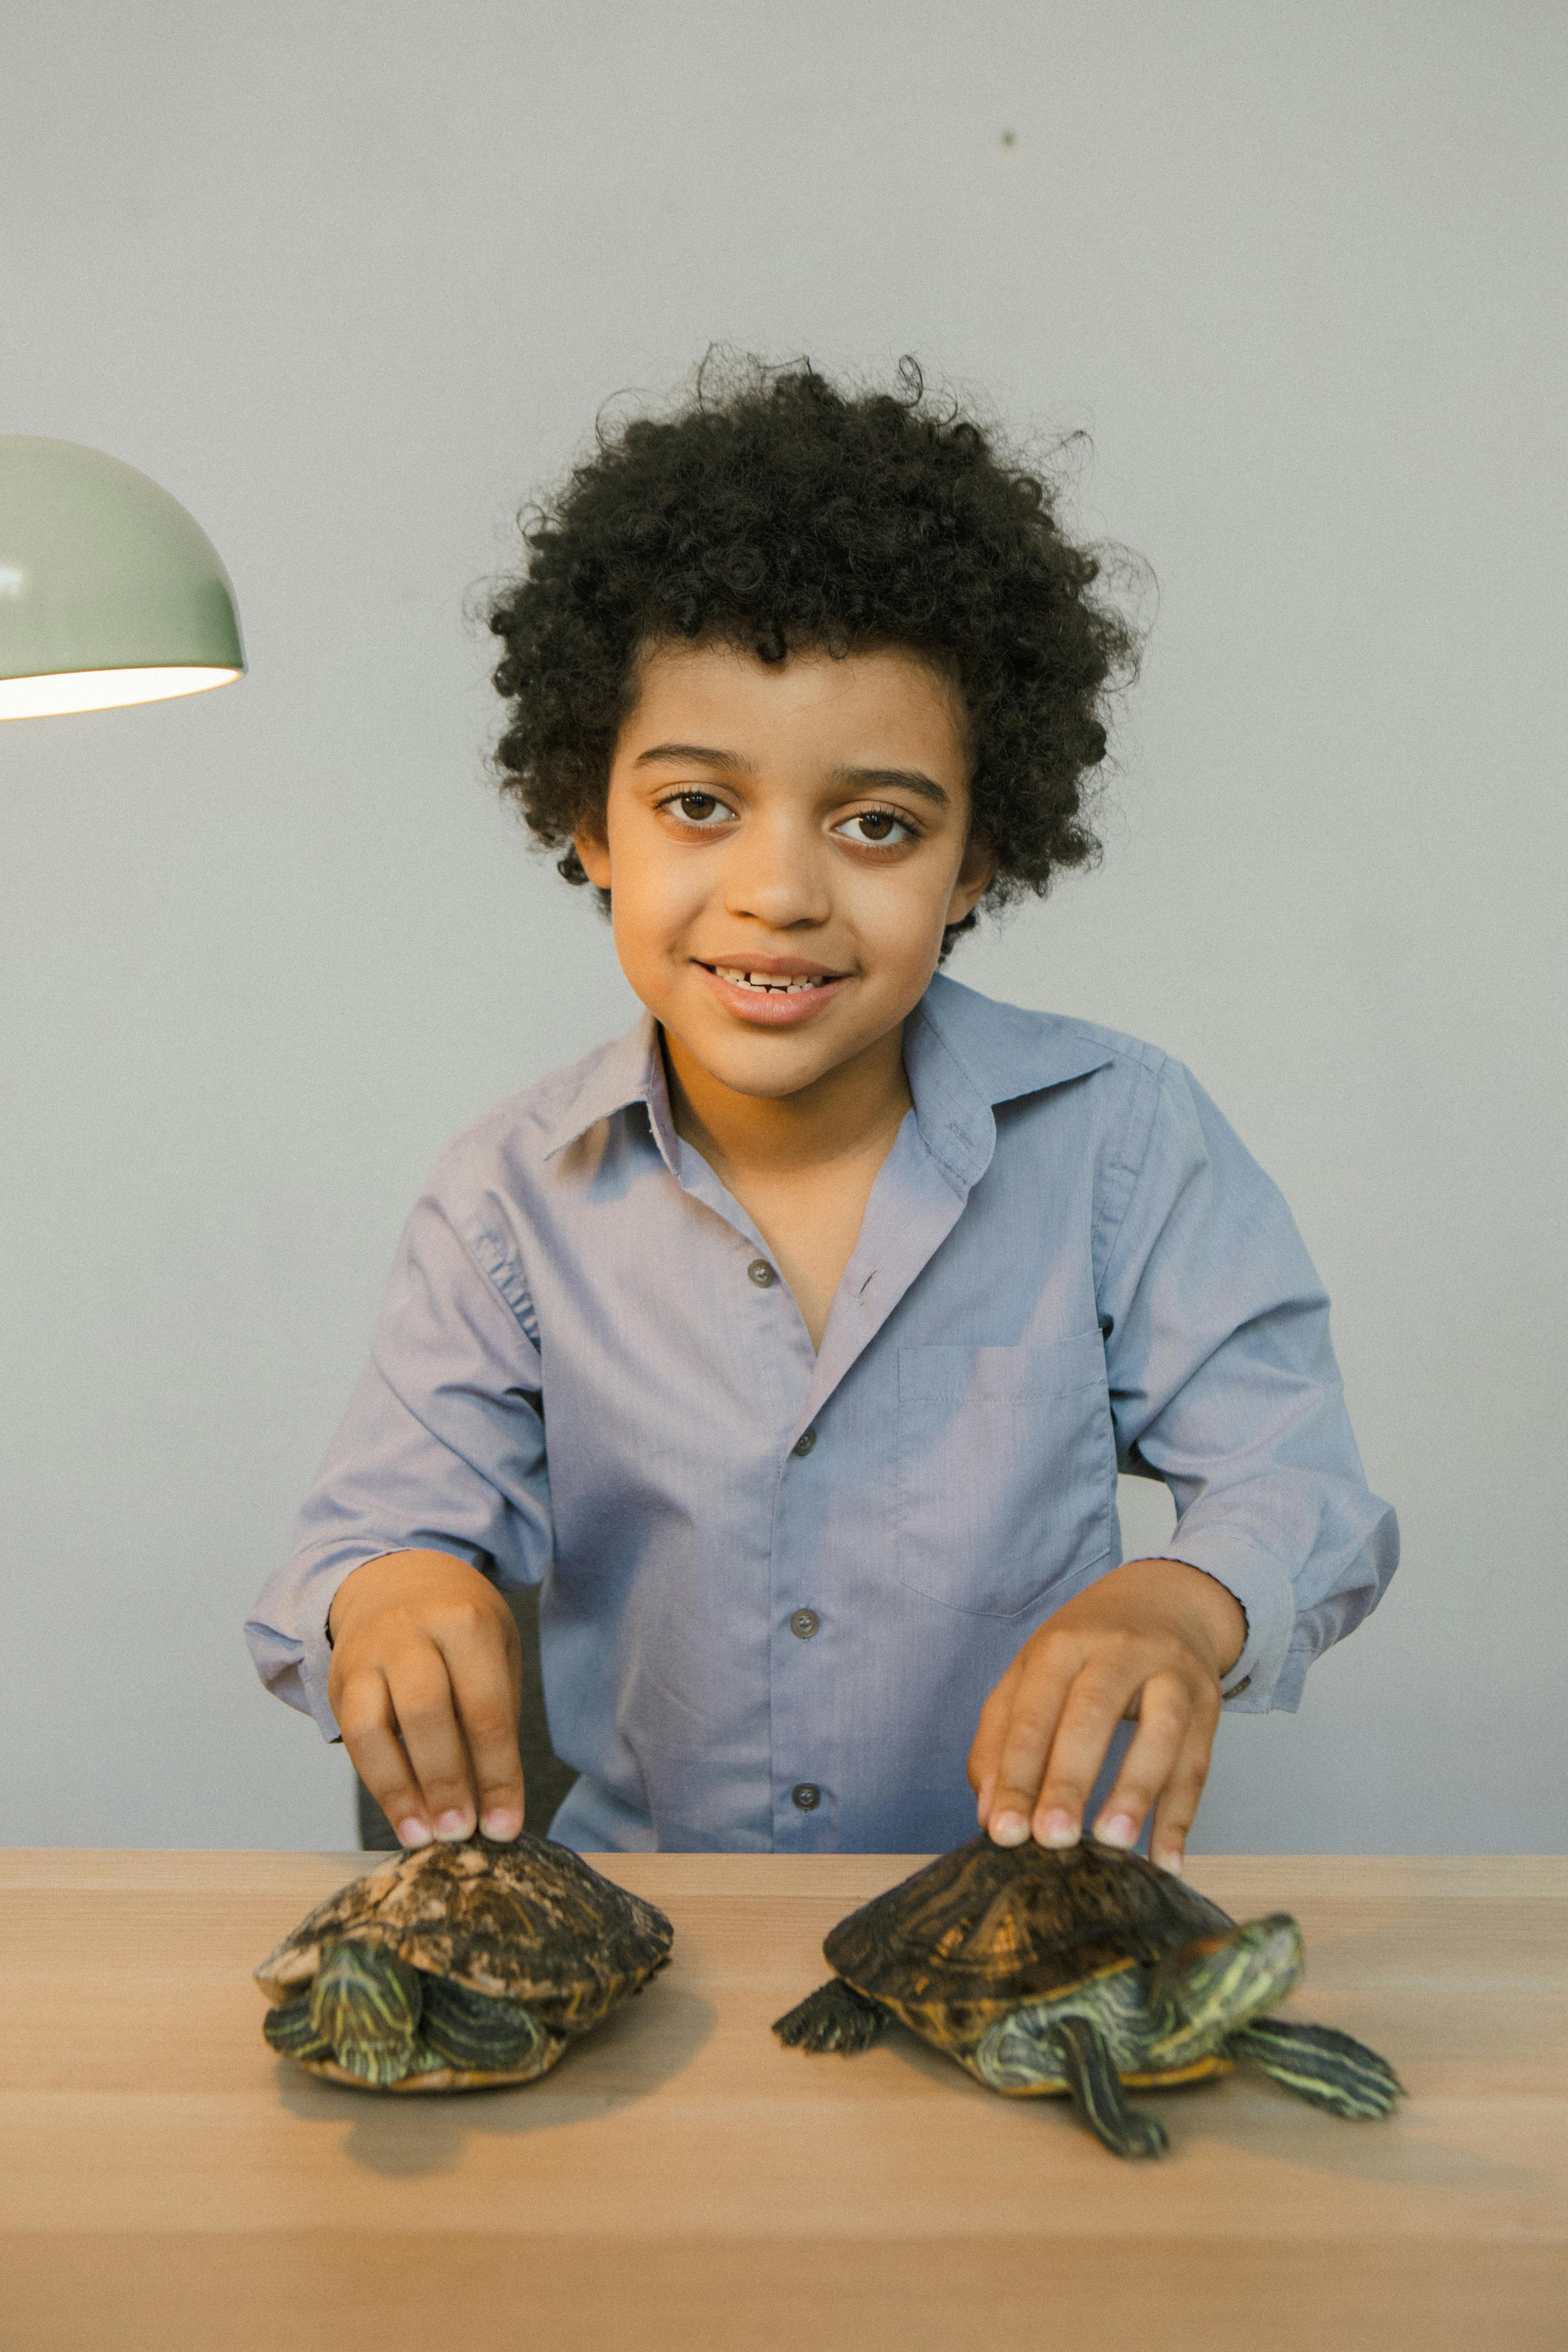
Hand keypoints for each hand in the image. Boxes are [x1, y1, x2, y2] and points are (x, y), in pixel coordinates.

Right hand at [327, 1550, 524, 1847]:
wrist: (399, 1579)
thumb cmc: (461, 1629)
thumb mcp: (495, 1652)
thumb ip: (494, 1718)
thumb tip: (496, 1804)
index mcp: (464, 1623)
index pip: (486, 1709)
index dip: (498, 1775)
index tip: (507, 1827)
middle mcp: (411, 1633)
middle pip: (428, 1716)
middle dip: (448, 1784)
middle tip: (464, 1835)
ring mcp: (369, 1654)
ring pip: (375, 1729)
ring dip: (402, 1792)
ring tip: (426, 1837)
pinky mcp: (340, 1678)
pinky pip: (352, 1737)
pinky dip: (378, 1783)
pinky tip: (402, 1817)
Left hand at [966, 1558, 1245, 1873]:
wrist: (1163, 1600)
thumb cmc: (1083, 1652)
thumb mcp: (1032, 1675)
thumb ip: (1001, 1739)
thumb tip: (989, 1813)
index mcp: (1062, 1645)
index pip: (1032, 1713)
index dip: (1015, 1775)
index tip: (1002, 1832)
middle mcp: (1118, 1650)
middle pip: (1092, 1715)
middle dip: (1069, 1781)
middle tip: (1051, 1840)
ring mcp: (1170, 1673)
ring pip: (1160, 1731)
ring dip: (1135, 1791)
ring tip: (1112, 1844)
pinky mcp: (1207, 1701)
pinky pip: (1198, 1763)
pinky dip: (1181, 1816)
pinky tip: (1165, 1862)